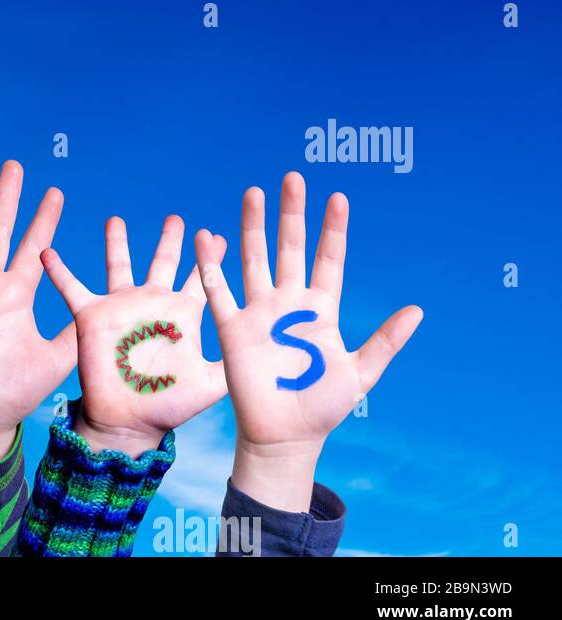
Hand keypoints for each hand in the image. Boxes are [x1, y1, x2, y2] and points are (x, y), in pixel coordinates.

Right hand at [41, 214, 227, 455]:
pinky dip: (59, 270)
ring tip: (115, 220)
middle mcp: (153, 305)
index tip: (218, 234)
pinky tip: (47, 251)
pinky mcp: (92, 317)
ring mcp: (122, 308)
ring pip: (119, 265)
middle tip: (177, 218)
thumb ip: (234, 360)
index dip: (208, 256)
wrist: (128, 421)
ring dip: (116, 243)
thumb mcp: (212, 383)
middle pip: (162, 262)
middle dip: (170, 240)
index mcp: (182, 315)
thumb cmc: (170, 405)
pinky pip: (71, 288)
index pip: (200, 277)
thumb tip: (266, 348)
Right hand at [194, 172, 422, 509]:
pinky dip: (212, 267)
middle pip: (290, 249)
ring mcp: (259, 314)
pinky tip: (206, 238)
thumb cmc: (322, 408)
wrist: (284, 436)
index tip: (337, 198)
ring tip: (252, 193)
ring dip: (252, 227)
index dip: (333, 230)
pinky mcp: (233, 331)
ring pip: (254, 260)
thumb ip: (385, 341)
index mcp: (321, 311)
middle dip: (291, 214)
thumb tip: (418, 310)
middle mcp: (289, 305)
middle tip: (291, 179)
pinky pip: (219, 293)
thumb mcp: (361, 373)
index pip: (328, 260)